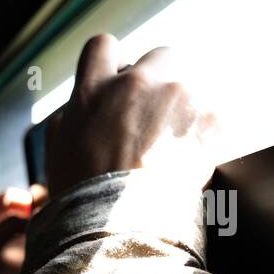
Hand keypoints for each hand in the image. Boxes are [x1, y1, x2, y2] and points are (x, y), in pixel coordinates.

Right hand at [46, 35, 218, 199]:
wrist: (122, 227)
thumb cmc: (84, 197)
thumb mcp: (58, 151)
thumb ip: (73, 116)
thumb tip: (86, 106)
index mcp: (93, 90)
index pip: (102, 46)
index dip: (113, 64)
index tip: (120, 84)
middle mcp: (136, 82)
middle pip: (160, 55)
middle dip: (161, 81)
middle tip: (155, 117)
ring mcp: (177, 95)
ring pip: (192, 83)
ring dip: (186, 108)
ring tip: (175, 147)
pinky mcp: (211, 117)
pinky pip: (216, 112)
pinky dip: (208, 132)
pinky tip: (193, 158)